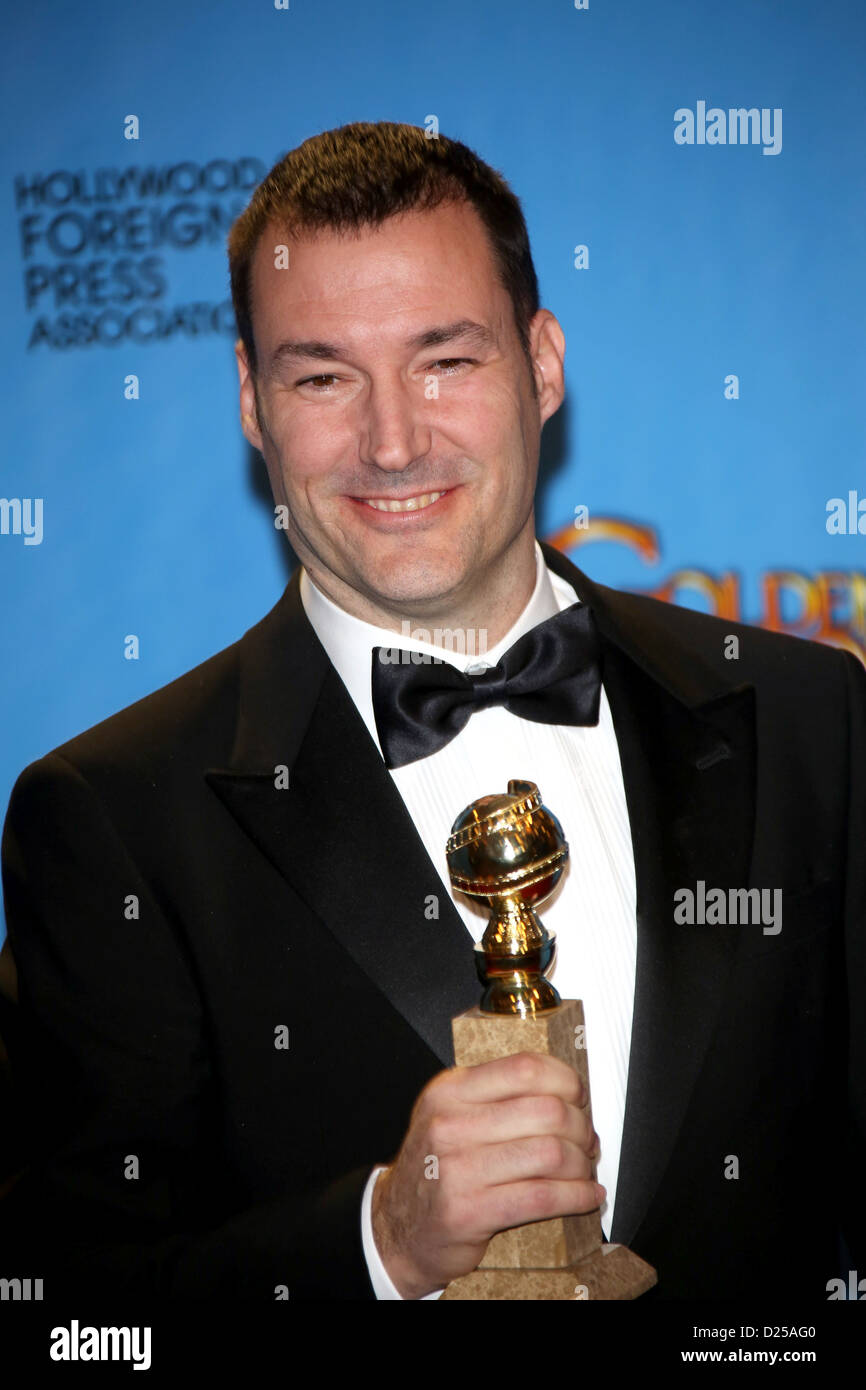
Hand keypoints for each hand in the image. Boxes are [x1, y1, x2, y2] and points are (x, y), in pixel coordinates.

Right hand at [371, 1051, 603, 1297]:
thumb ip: (495, 1097)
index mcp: (449, 1090)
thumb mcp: (450, 1116)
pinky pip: (543, 1197)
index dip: (565, 1080)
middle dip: (580, 1127)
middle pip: (547, 1111)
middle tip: (586, 1141)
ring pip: (551, 1154)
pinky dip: (577, 1197)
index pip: (524, 1068)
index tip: (578, 1095)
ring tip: (584, 1170)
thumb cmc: (436, 1169)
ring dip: (582, 1165)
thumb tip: (565, 1093)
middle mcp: (449, 1124)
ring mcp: (457, 1169)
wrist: (397, 1227)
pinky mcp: (470, 1212)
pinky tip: (586, 1197)